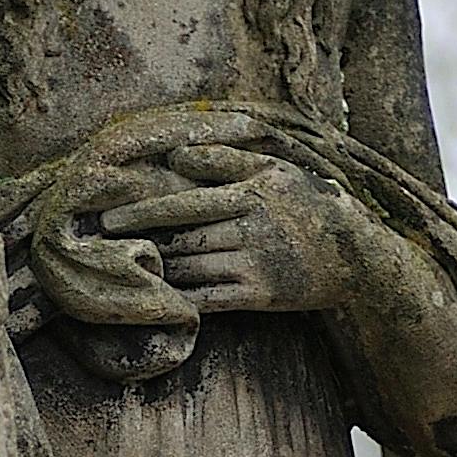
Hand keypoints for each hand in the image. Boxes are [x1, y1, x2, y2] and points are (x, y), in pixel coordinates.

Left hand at [89, 143, 373, 319]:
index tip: (109, 218)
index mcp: (250, 194)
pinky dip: (181, 300)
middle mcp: (251, 229)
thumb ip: (225, 159)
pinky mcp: (262, 297)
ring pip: (192, 270)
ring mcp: (256, 265)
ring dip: (156, 272)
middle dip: (140, 244)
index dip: (143, 212)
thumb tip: (177, 156)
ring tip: (123, 271)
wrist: (355, 253)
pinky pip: (210, 300)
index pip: (184, 203)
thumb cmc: (307, 203)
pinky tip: (159, 298)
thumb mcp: (275, 169)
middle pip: (181, 239)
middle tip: (102, 249)